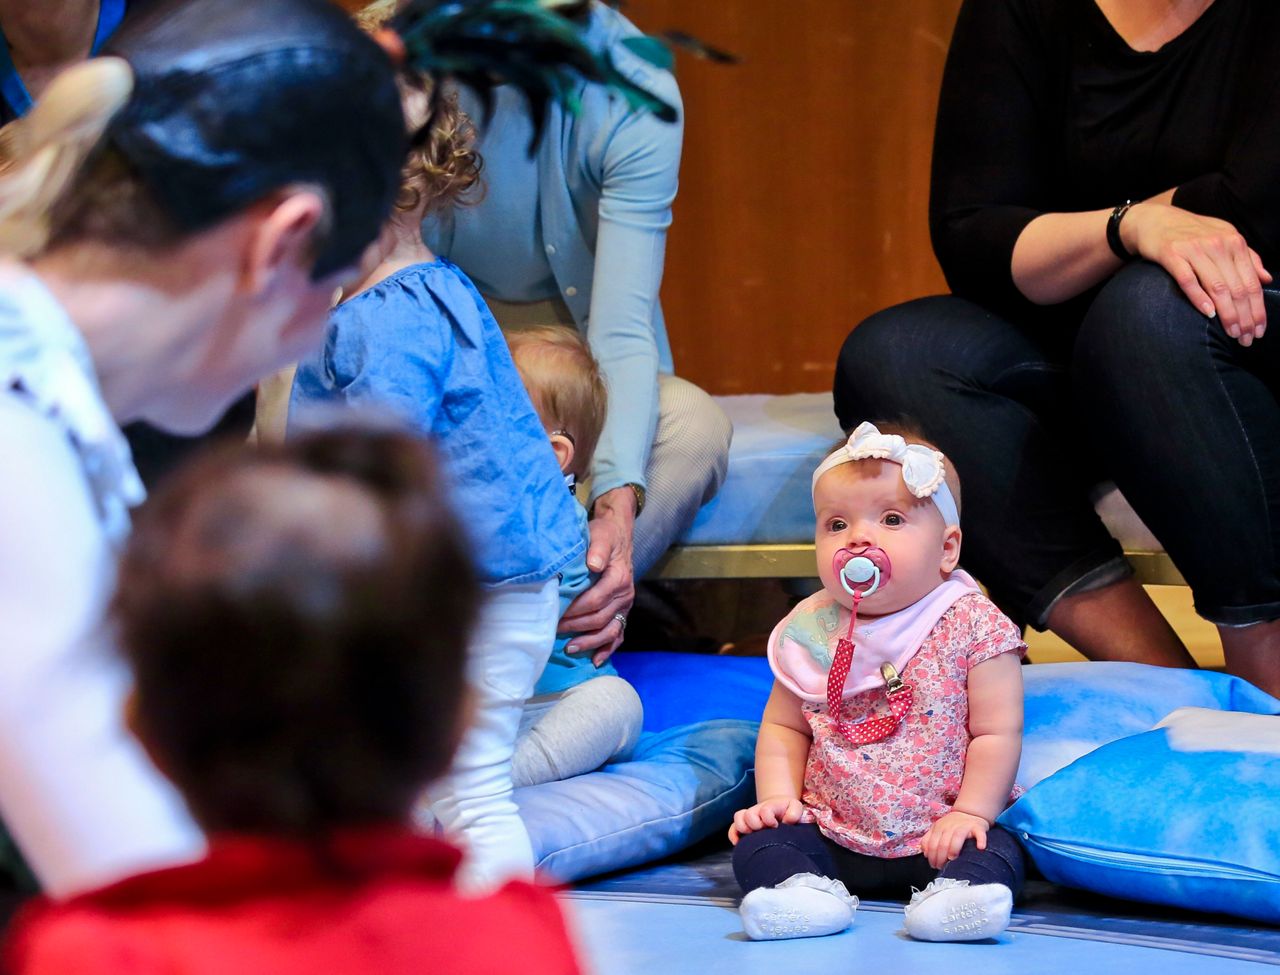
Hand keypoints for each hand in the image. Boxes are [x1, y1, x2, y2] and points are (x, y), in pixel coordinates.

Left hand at [560, 488, 635, 666]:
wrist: (618, 535)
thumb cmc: (605, 535)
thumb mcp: (601, 535)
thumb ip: (597, 549)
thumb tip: (593, 565)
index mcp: (618, 578)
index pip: (595, 600)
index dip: (575, 611)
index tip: (556, 616)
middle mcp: (625, 594)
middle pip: (600, 618)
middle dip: (577, 628)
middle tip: (554, 631)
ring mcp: (625, 605)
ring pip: (610, 630)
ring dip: (590, 642)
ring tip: (570, 649)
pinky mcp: (623, 610)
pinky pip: (619, 633)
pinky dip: (608, 648)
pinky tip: (595, 660)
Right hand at [728, 796, 807, 844]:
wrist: (780, 808)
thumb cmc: (788, 810)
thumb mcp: (796, 808)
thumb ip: (794, 812)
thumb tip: (787, 821)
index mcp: (770, 807)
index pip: (764, 811)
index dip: (768, 819)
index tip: (776, 825)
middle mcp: (757, 811)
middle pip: (748, 815)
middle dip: (755, 824)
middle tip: (764, 831)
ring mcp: (749, 818)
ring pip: (738, 819)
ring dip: (742, 828)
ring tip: (751, 835)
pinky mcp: (745, 826)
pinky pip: (733, 829)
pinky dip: (733, 835)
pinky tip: (738, 843)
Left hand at [921, 811, 989, 870]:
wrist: (969, 813)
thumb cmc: (952, 826)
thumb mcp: (938, 829)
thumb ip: (929, 839)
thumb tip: (925, 853)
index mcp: (939, 827)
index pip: (932, 844)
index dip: (932, 857)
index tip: (934, 866)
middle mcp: (950, 826)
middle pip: (943, 843)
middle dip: (941, 858)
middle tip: (942, 867)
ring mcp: (964, 826)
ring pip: (957, 837)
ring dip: (954, 849)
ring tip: (952, 859)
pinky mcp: (978, 827)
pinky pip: (980, 834)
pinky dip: (981, 841)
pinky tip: (980, 848)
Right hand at [1123, 202, 1272, 345]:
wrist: (1155, 220)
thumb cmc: (1191, 233)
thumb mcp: (1224, 238)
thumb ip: (1246, 257)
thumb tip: (1266, 278)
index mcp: (1234, 242)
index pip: (1251, 282)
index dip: (1257, 309)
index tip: (1258, 330)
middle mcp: (1218, 245)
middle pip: (1237, 288)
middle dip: (1244, 317)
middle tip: (1245, 338)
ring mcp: (1194, 249)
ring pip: (1217, 287)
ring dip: (1227, 314)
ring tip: (1231, 333)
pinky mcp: (1171, 254)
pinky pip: (1188, 280)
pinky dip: (1199, 298)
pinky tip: (1208, 315)